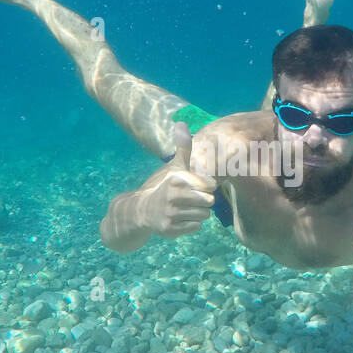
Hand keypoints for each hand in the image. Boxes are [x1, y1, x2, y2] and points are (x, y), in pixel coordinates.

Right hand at [144, 122, 217, 237]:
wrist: (142, 211)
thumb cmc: (166, 187)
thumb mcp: (174, 167)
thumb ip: (183, 148)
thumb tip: (181, 123)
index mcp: (176, 178)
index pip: (210, 185)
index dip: (207, 187)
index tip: (197, 187)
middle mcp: (172, 195)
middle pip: (209, 201)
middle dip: (204, 201)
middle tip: (191, 200)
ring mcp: (170, 213)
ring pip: (204, 215)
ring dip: (198, 213)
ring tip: (185, 209)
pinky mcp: (169, 229)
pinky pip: (196, 227)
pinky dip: (191, 225)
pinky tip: (180, 219)